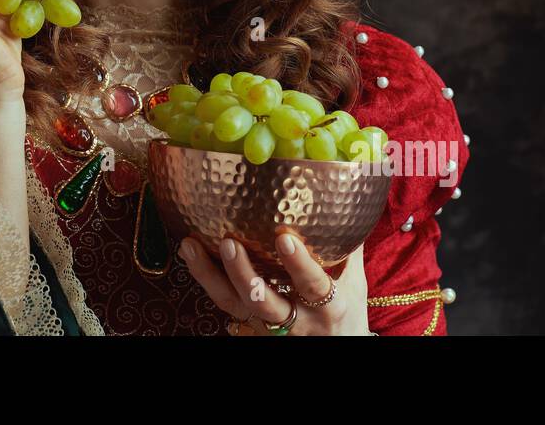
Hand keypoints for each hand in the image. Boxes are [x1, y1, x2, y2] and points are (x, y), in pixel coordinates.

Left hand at [179, 233, 369, 335]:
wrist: (339, 348)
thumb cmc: (346, 309)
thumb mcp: (354, 281)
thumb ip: (348, 244)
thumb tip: (344, 196)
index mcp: (328, 306)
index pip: (313, 285)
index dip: (299, 265)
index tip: (284, 239)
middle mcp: (297, 321)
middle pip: (264, 303)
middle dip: (244, 275)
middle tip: (227, 243)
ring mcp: (270, 328)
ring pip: (235, 305)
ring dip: (210, 276)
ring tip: (190, 245)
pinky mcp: (251, 328)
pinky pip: (225, 305)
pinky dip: (206, 279)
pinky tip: (190, 255)